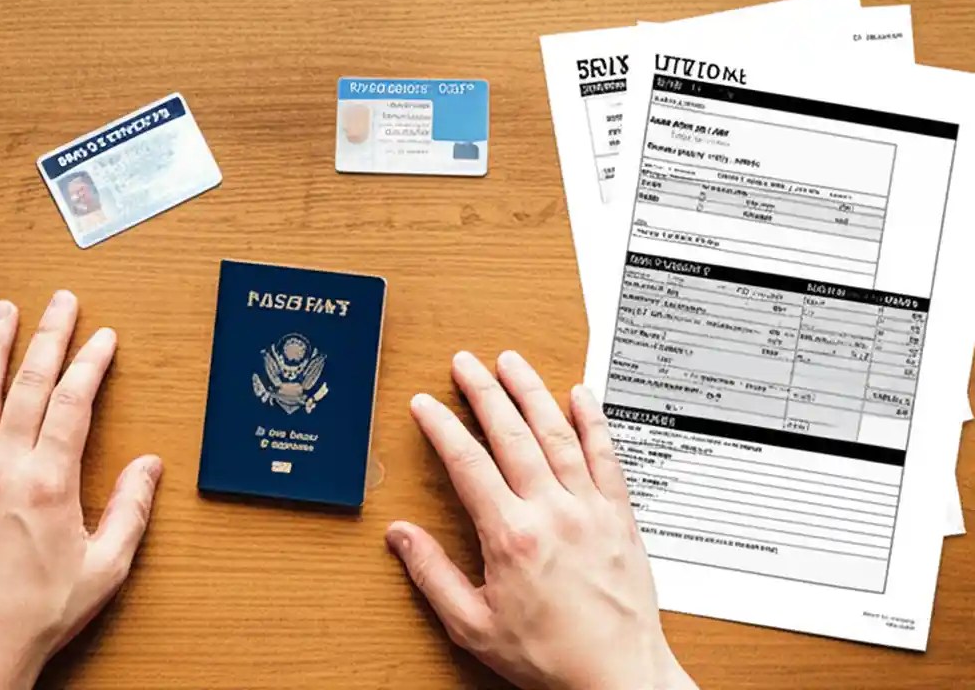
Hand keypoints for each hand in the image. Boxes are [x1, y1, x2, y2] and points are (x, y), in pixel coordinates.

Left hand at [0, 291, 161, 689]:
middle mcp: (2, 468)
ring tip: (3, 310)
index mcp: (49, 482)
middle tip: (61, 302)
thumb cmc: (39, 615)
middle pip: (28, 384)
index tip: (104, 338)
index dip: (92, 364)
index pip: (73, 403)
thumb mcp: (106, 568)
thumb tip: (150, 465)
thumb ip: (131, 510)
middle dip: (49, 337)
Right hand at [387, 351, 695, 689]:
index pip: (468, 463)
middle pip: (512, 434)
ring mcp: (590, 510)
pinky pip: (607, 455)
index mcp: (511, 537)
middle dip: (483, 392)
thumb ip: (432, 575)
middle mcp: (552, 513)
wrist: (619, 678)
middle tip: (464, 362)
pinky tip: (581, 396)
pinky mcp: (619, 516)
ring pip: (558, 434)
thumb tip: (401, 536)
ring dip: (532, 392)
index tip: (425, 404)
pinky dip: (593, 421)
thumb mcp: (473, 626)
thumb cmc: (551, 657)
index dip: (442, 427)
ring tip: (511, 362)